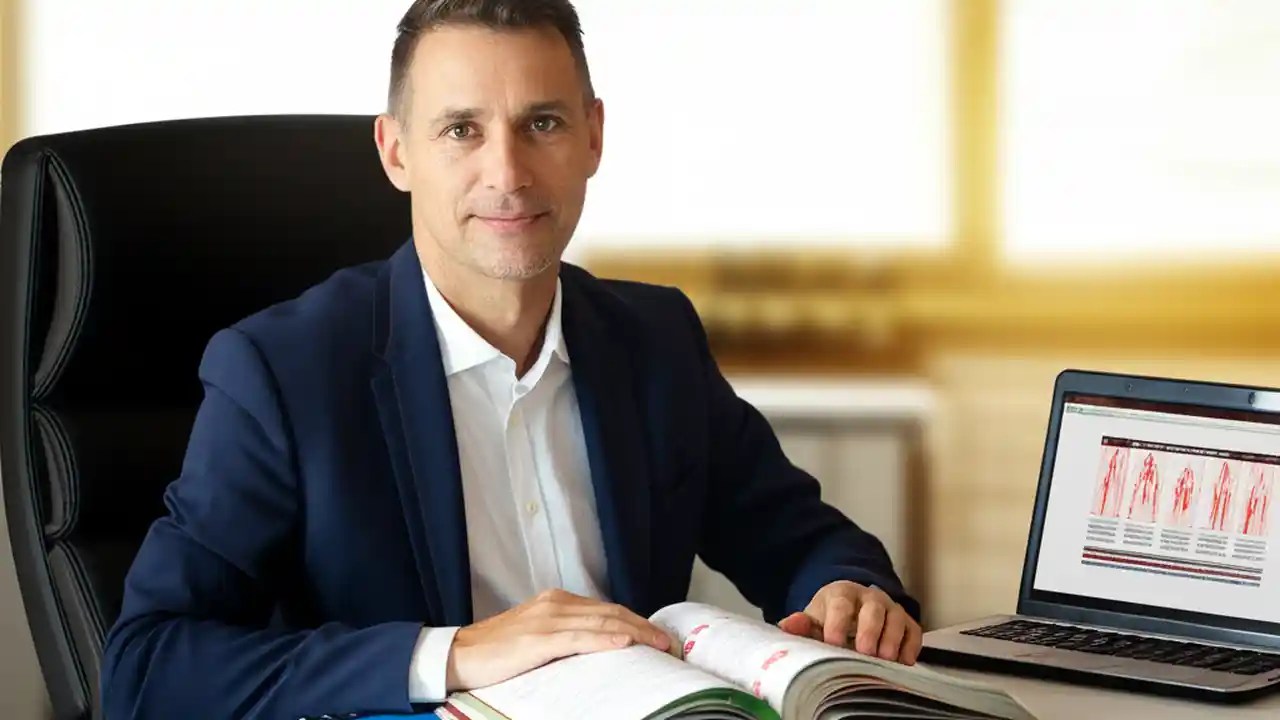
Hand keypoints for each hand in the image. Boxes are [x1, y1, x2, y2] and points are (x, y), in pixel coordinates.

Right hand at [445, 589, 671, 690]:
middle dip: (644, 626)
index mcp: (556, 601)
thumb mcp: (537, 636)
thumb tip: (599, 647)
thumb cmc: (497, 651)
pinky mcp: (538, 639)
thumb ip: (566, 635)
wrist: (459, 654)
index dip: (636, 621)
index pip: (606, 609)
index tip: (657, 636)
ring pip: (602, 622)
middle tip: (669, 642)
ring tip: (659, 644)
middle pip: (611, 612)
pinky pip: (579, 638)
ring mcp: (547, 619)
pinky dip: (605, 639)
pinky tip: (624, 644)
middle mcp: (556, 604)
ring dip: (636, 632)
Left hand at [777, 581, 921, 664]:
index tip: (833, 643)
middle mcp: (870, 597)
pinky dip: (911, 645)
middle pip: (873, 608)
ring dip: (892, 639)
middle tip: (865, 652)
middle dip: (869, 630)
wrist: (850, 610)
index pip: (841, 604)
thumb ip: (800, 624)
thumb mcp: (813, 619)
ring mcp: (890, 608)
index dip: (838, 623)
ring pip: (896, 617)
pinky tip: (905, 661)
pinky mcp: (906, 622)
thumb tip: (787, 626)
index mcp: (842, 593)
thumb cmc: (829, 618)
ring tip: (885, 659)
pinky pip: (914, 630)